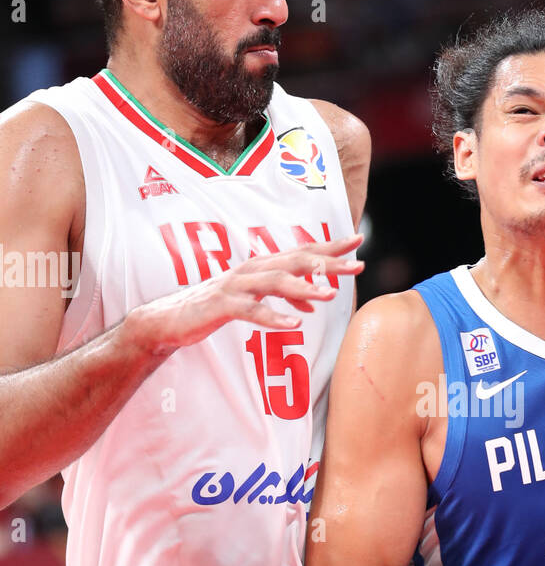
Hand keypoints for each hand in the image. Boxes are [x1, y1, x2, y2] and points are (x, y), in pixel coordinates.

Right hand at [124, 235, 363, 356]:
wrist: (166, 320)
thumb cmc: (212, 308)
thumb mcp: (253, 301)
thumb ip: (282, 298)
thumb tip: (312, 304)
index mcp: (260, 266)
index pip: (301, 251)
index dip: (329, 245)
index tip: (358, 240)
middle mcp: (250, 270)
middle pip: (295, 261)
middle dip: (327, 262)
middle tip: (357, 265)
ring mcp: (235, 287)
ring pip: (275, 283)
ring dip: (304, 288)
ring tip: (330, 295)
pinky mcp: (221, 306)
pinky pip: (250, 311)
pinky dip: (272, 317)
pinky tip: (293, 325)